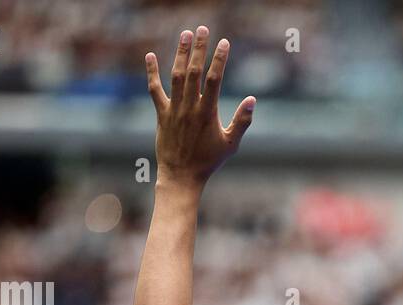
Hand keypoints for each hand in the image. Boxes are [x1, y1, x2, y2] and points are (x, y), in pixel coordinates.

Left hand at [145, 26, 255, 187]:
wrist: (182, 177)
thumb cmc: (209, 161)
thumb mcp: (231, 144)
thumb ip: (242, 121)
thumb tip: (253, 100)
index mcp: (208, 113)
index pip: (214, 79)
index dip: (219, 59)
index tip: (224, 43)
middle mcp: (190, 107)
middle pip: (194, 71)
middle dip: (199, 48)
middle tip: (202, 29)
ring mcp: (174, 109)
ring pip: (176, 76)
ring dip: (180, 54)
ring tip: (185, 34)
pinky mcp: (161, 114)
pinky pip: (155, 90)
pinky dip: (152, 73)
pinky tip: (150, 56)